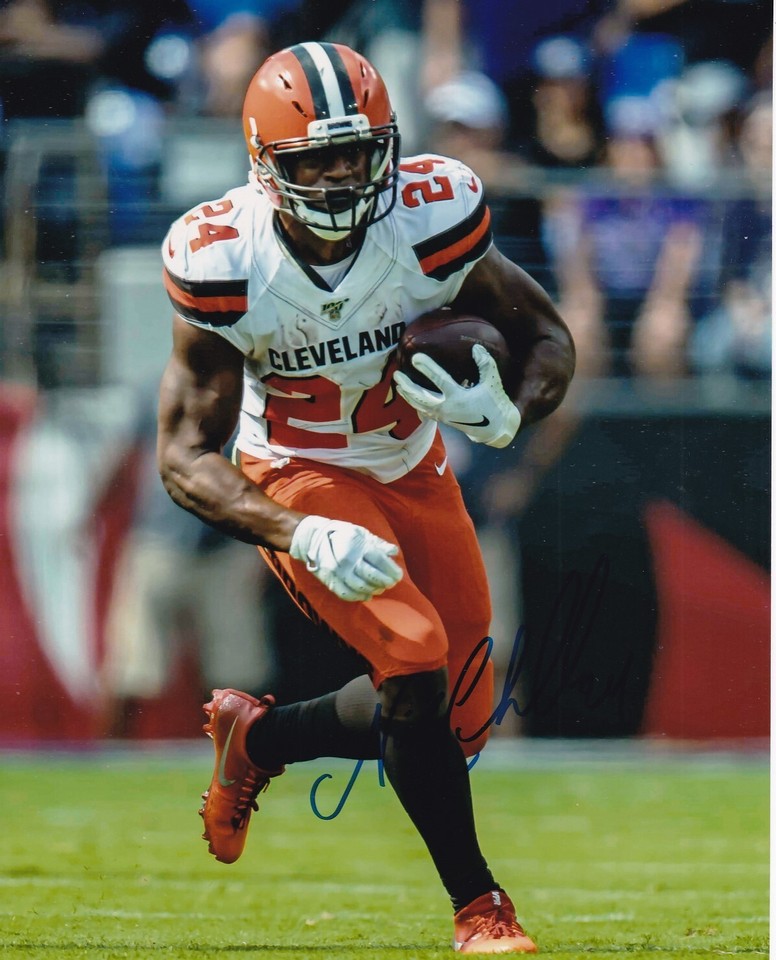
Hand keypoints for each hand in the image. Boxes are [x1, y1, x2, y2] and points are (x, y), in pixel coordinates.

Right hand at [289, 515, 402, 601]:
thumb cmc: (340, 533)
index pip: (380, 561)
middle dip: (385, 582)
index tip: (399, 575)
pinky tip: (367, 595)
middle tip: (392, 583)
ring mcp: (338, 572)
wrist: (311, 538)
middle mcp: (348, 559)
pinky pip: (346, 594)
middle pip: (372, 576)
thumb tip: (394, 552)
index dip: (392, 570)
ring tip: (381, 588)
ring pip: (361, 587)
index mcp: (357, 545)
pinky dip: (359, 597)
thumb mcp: (359, 532)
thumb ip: (377, 542)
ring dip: (374, 590)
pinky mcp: (330, 580)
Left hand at [393, 344, 520, 447]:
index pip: (439, 380)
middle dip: (407, 386)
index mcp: (458, 397)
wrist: (494, 428)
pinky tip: (409, 398)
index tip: (415, 358)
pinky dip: (415, 405)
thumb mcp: (492, 382)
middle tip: (396, 374)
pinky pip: (424, 412)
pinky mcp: (443, 420)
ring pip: (419, 406)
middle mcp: (447, 408)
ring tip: (398, 385)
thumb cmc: (494, 402)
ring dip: (408, 395)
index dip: (427, 368)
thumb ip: (485, 364)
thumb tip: (476, 347)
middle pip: (420, 397)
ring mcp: (443, 416)